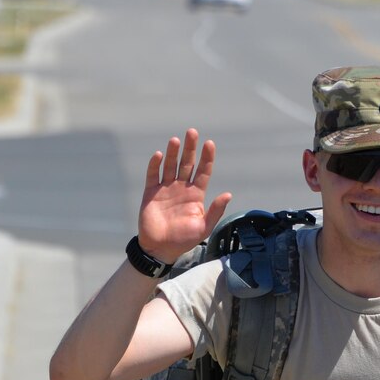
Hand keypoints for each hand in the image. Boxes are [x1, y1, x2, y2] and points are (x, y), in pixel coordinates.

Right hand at [137, 129, 230, 263]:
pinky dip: (155, 165)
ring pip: (170, 166)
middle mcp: (182, 188)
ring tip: (176, 140)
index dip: (207, 158)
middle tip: (192, 132)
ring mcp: (166, 188)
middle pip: (187, 163)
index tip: (210, 143)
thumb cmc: (184, 240)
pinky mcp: (151, 192)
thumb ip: (215, 211)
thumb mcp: (204, 227)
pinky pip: (153, 175)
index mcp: (196, 194)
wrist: (161, 248)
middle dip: (190, 148)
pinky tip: (160, 155)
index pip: (203, 171)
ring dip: (173, 153)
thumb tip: (228, 194)